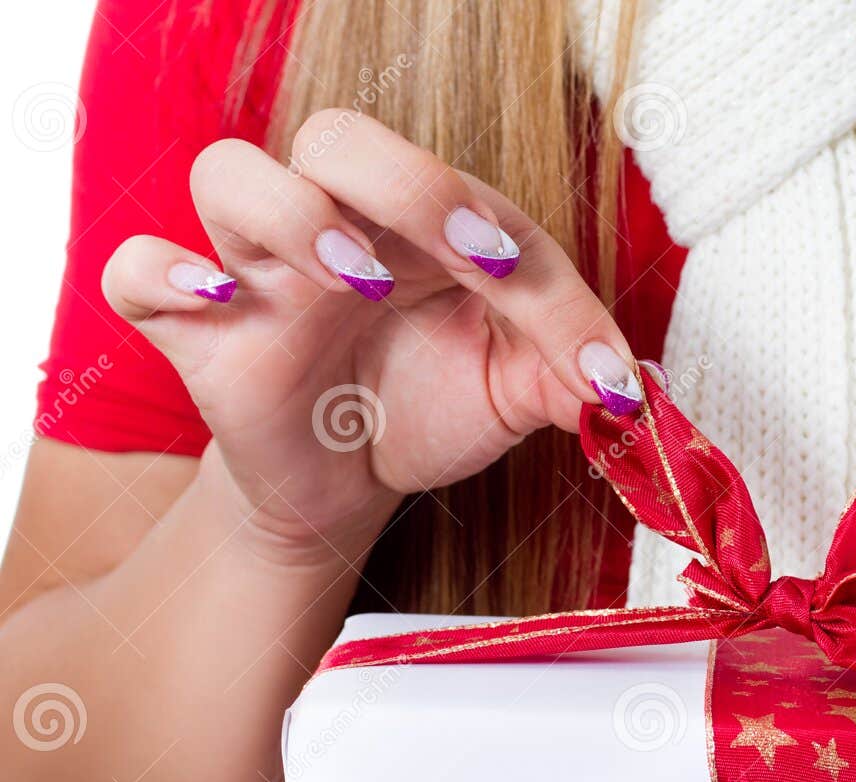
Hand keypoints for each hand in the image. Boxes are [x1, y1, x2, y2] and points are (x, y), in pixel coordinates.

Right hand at [101, 109, 640, 561]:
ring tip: (355, 282)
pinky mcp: (192, 330)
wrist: (350, 484)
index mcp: (421, 225)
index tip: (589, 359)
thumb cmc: (431, 407)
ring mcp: (257, 271)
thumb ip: (569, 374)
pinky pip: (137, 270)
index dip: (535, 266)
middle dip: (410, 184)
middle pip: (338, 137)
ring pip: (229, 173)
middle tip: (475, 257)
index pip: (470, 199)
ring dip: (294, 215)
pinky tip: (219, 302)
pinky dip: (165, 274)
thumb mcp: (515, 393)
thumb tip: (630, 387)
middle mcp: (337, 227)